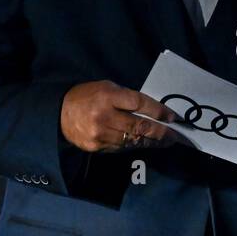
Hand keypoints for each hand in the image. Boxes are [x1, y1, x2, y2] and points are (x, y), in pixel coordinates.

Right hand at [60, 80, 180, 152]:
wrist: (59, 114)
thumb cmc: (88, 96)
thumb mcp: (107, 87)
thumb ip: (128, 98)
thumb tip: (154, 111)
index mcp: (107, 96)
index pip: (139, 104)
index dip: (158, 111)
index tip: (172, 117)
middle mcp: (104, 116)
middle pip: (140, 126)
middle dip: (162, 132)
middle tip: (176, 136)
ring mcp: (100, 134)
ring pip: (134, 140)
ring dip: (152, 142)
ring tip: (166, 141)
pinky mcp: (97, 148)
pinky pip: (123, 147)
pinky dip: (137, 145)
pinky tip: (146, 144)